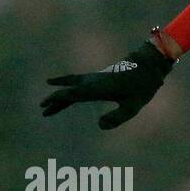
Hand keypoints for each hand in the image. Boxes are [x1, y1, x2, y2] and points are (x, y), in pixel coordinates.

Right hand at [41, 39, 174, 128]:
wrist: (148, 64)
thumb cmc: (142, 87)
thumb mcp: (133, 107)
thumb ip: (116, 118)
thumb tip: (98, 125)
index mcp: (97, 88)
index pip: (72, 95)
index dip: (58, 100)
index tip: (45, 106)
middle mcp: (93, 81)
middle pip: (68, 91)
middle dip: (55, 100)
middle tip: (42, 108)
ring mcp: (95, 78)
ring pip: (72, 85)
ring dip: (60, 93)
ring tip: (48, 101)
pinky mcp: (99, 77)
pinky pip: (78, 82)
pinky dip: (68, 85)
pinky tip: (65, 86)